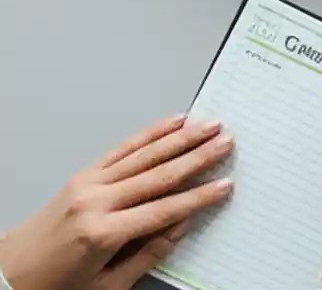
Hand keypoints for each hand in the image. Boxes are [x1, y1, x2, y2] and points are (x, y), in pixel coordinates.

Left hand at [0, 115, 233, 289]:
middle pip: (158, 175)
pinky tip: (170, 124)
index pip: (163, 210)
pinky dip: (148, 134)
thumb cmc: (55, 285)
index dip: (198, 197)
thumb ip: (147, 255)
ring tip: (207, 126)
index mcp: (103, 234)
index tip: (224, 185)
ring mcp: (88, 184)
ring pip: (143, 156)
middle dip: (197, 157)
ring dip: (180, 138)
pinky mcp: (82, 175)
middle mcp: (96, 202)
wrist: (9, 273)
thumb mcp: (107, 285)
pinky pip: (121, 150)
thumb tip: (180, 227)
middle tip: (225, 143)